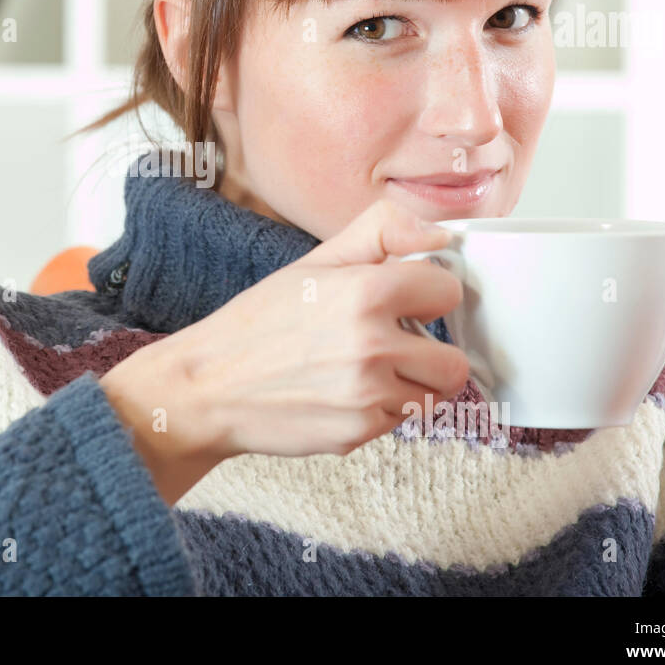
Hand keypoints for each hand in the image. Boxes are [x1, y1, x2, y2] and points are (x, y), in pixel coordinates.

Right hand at [101, 198, 468, 502]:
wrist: (209, 387)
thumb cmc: (260, 322)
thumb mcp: (315, 262)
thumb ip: (382, 232)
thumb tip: (440, 232)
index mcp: (366, 292)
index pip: (449, 291)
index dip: (428, 294)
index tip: (406, 300)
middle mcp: (373, 346)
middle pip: (454, 359)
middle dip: (430, 351)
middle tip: (391, 342)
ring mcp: (368, 396)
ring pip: (433, 396)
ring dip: (410, 384)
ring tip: (366, 369)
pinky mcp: (360, 433)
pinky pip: (401, 421)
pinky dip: (382, 409)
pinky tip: (345, 393)